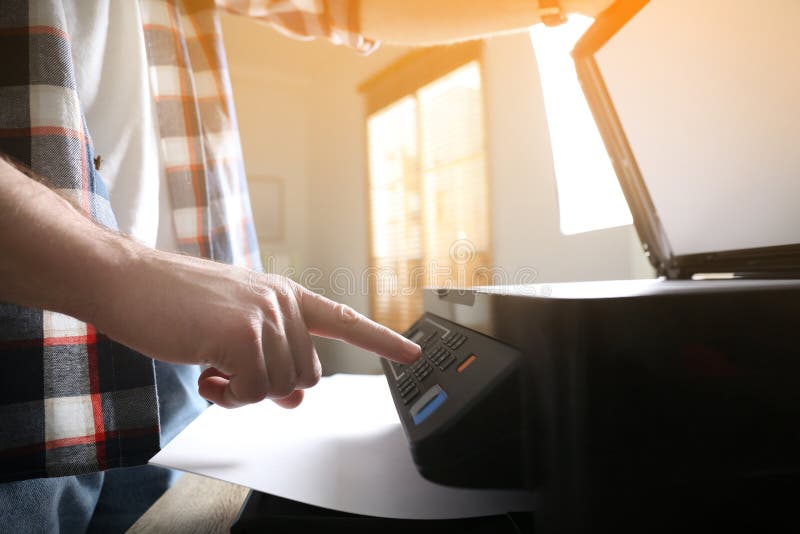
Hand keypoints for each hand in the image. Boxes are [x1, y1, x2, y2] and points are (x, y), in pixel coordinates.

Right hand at [93, 249, 420, 408]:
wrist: (126, 280)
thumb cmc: (174, 302)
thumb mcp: (231, 331)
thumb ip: (269, 359)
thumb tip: (295, 398)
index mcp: (283, 295)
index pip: (342, 320)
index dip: (380, 339)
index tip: (412, 351)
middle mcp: (282, 302)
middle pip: (304, 375)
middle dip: (267, 386)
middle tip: (226, 374)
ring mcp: (265, 315)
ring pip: (279, 387)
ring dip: (241, 391)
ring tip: (210, 366)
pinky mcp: (242, 334)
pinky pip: (254, 392)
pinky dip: (228, 397)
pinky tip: (203, 374)